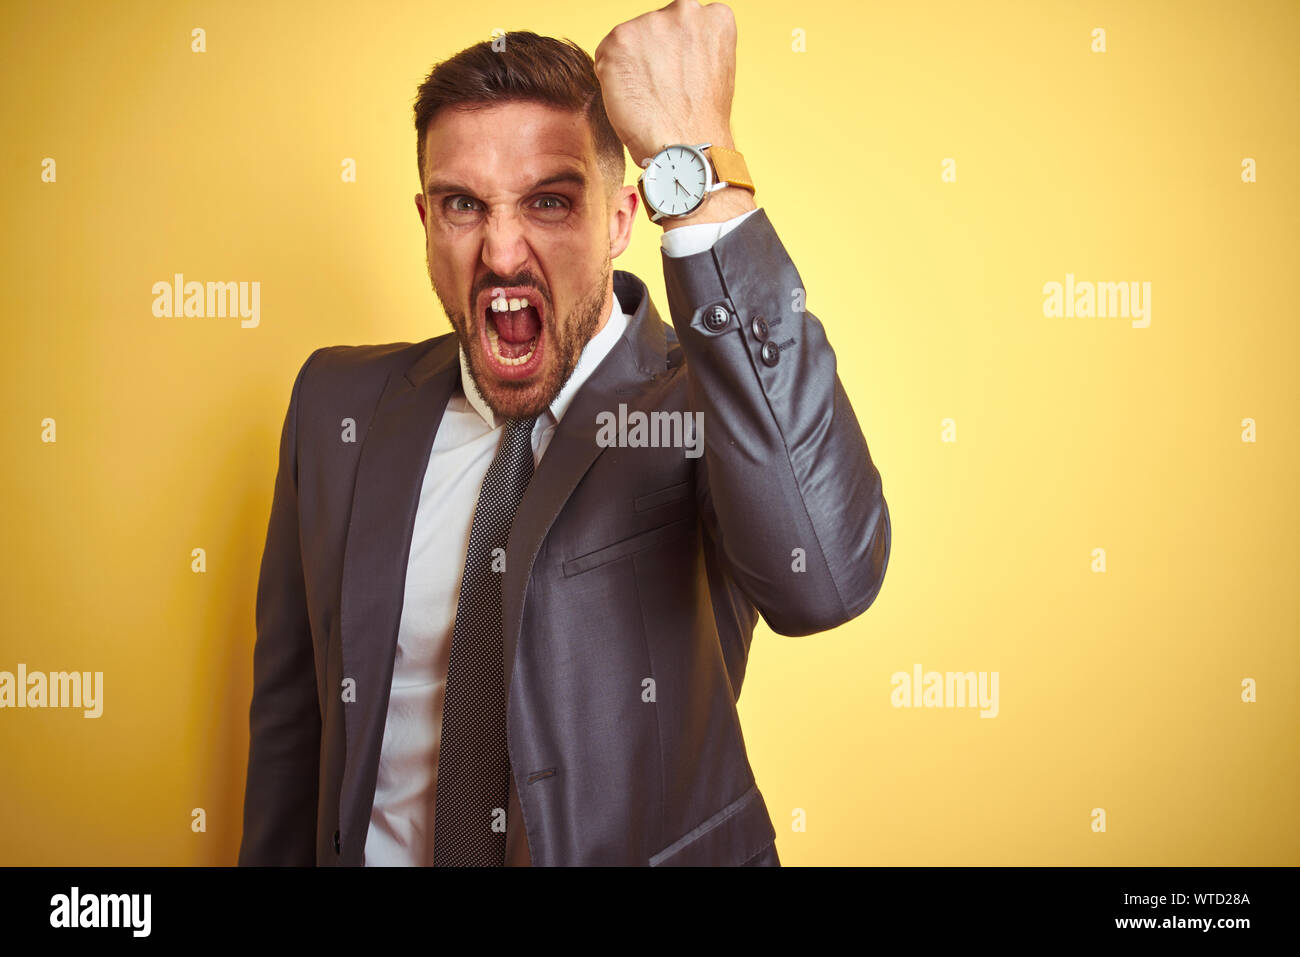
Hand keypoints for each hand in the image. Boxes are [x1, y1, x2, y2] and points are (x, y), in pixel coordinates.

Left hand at [593, 0, 738, 166]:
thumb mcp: (712, 71)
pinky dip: (611, 79)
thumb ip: (692, 48)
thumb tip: (666, 48)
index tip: (680, 80)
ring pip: (629, 43)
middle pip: (654, 29)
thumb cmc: (700, 124)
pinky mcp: (620, 39)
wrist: (686, 150)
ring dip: (631, 68)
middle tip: (662, 92)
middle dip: (652, 56)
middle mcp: (685, 10)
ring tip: (648, 99)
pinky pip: (605, 56)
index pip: (682, 26)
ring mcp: (651, 23)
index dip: (677, 56)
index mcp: (715, 17)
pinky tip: (631, 101)